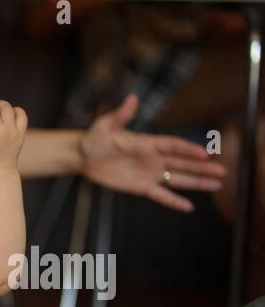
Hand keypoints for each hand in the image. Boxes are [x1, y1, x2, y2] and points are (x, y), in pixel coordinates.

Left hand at [80, 93, 224, 212]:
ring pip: (178, 179)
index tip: (205, 154)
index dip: (188, 150)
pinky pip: (160, 195)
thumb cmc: (94, 138)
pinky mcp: (141, 187)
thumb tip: (132, 98)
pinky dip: (173, 201)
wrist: (83, 156)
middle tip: (222, 171)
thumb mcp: (105, 126)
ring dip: (197, 182)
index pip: (174, 146)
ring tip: (218, 185)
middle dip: (202, 168)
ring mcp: (149, 173)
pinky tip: (189, 207)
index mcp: (148, 143)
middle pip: (183, 163)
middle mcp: (154, 158)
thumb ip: (121, 115)